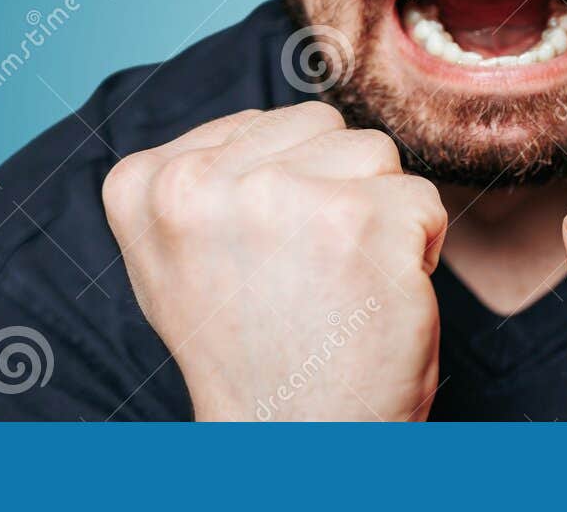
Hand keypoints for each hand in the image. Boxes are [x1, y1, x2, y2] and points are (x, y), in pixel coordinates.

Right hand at [101, 102, 447, 420]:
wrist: (291, 444)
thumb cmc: (250, 354)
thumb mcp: (183, 257)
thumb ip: (209, 177)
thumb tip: (259, 123)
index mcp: (145, 183)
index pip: (262, 125)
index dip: (285, 191)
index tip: (260, 263)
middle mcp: (199, 181)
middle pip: (320, 127)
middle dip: (333, 191)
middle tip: (306, 277)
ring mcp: (281, 196)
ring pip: (373, 153)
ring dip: (377, 215)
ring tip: (339, 285)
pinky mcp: (361, 222)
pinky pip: (422, 201)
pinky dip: (417, 251)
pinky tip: (374, 301)